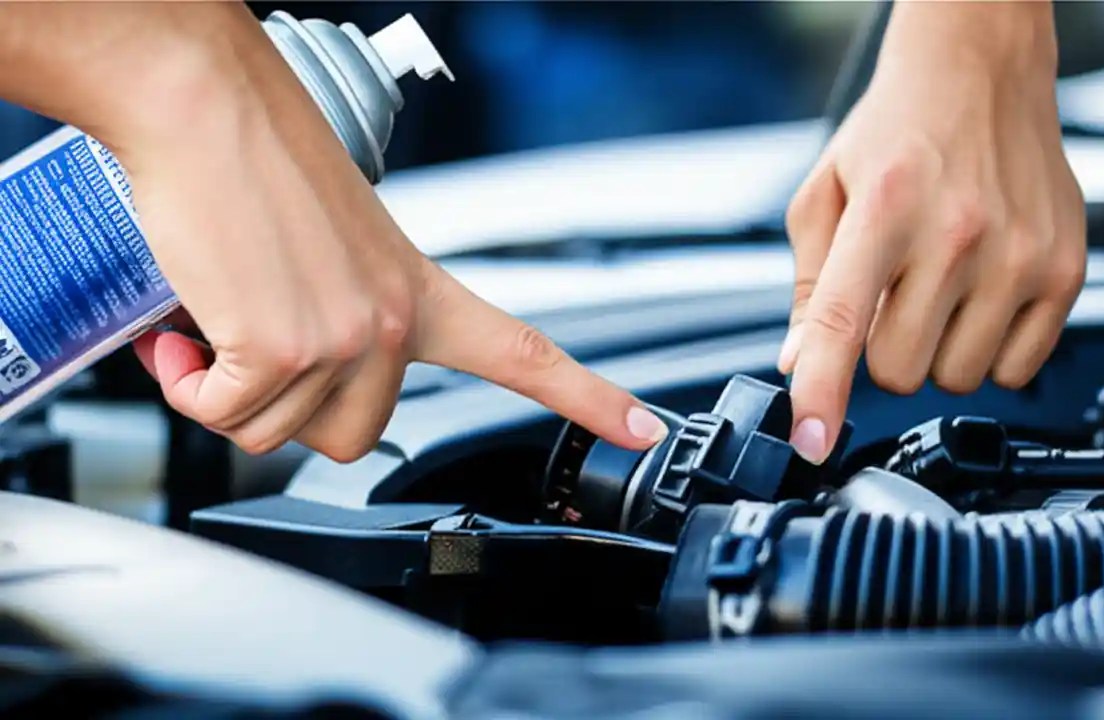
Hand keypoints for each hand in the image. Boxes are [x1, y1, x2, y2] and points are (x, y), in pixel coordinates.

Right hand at [0, 3, 668, 460]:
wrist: (204, 106)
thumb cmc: (256, 164)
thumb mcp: (334, 253)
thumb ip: (343, 324)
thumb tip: (280, 382)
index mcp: (421, 292)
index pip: (525, 355)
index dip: (589, 399)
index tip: (643, 429)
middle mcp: (397, 321)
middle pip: (353, 438)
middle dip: (288, 410)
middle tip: (250, 347)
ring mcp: (348, 337)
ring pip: (276, 433)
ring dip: (226, 391)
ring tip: (213, 317)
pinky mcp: (283, 347)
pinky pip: (225, 415)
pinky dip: (190, 387)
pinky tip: (184, 337)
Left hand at [779, 1, 1085, 464]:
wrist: (981, 73)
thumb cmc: (895, 133)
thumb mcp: (825, 194)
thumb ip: (810, 286)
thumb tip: (801, 365)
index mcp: (884, 211)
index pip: (843, 323)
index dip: (822, 393)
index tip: (810, 442)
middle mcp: (957, 233)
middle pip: (899, 370)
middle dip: (884, 350)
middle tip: (893, 296)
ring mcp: (1019, 256)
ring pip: (957, 377)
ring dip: (938, 349)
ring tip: (941, 286)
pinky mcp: (1065, 271)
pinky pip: (1017, 370)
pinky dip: (991, 350)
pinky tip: (982, 296)